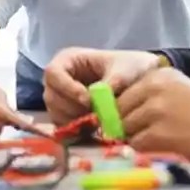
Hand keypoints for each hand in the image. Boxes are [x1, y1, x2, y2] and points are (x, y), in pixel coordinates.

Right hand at [43, 48, 160, 124]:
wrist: (138, 81)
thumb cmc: (128, 68)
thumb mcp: (124, 70)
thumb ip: (112, 81)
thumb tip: (99, 97)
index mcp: (68, 59)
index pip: (53, 73)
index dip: (67, 88)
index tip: (88, 100)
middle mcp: (59, 79)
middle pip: (51, 96)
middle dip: (72, 108)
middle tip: (95, 116)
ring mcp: (61, 98)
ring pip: (55, 113)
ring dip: (75, 120)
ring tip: (98, 122)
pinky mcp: (66, 115)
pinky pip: (62, 126)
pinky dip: (76, 130)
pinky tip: (94, 129)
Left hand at [117, 68, 189, 163]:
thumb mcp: (178, 88)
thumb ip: (148, 94)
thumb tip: (114, 112)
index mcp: (156, 75)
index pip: (119, 94)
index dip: (121, 112)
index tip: (131, 122)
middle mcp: (153, 88)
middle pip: (118, 113)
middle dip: (125, 126)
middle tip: (147, 134)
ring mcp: (155, 111)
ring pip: (124, 131)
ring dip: (136, 140)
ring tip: (160, 140)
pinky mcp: (159, 135)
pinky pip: (136, 146)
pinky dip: (145, 151)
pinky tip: (165, 148)